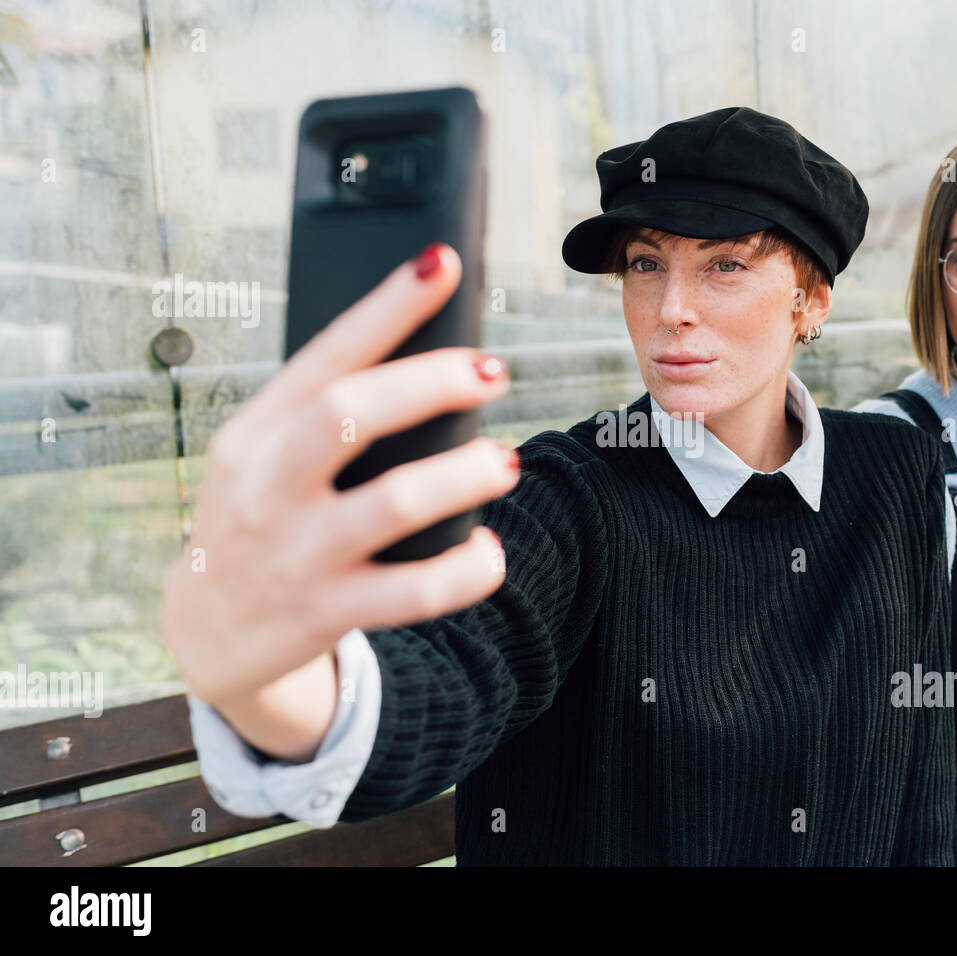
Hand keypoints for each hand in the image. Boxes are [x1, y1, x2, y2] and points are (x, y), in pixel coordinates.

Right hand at [160, 244, 518, 711]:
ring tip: (504, 462)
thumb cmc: (263, 519)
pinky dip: (466, 569)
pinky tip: (487, 550)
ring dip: (462, 476)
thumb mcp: (267, 459)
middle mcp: (269, 486)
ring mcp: (297, 552)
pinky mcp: (326, 611)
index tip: (442, 263)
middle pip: (349, 414)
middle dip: (430, 383)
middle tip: (493, 371)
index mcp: (256, 431)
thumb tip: (440, 363)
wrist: (208, 634)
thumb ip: (327, 417)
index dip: (387, 306)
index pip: (325, 353)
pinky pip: (414, 592)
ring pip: (393, 503)